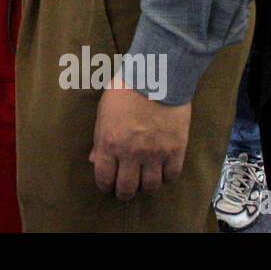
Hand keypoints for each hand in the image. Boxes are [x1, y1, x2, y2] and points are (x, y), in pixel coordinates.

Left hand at [90, 84, 190, 200]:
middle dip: (123, 193)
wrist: (157, 76)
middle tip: (125, 191)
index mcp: (109, 143)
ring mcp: (155, 154)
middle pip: (127, 188)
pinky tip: (162, 172)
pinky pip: (171, 175)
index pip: (104, 177)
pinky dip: (166, 177)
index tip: (107, 186)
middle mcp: (131, 154)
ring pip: (150, 186)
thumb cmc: (125, 90)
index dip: (105, 185)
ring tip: (144, 182)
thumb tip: (95, 159)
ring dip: (145, 186)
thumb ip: (99, 139)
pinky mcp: (176, 150)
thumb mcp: (104, 112)